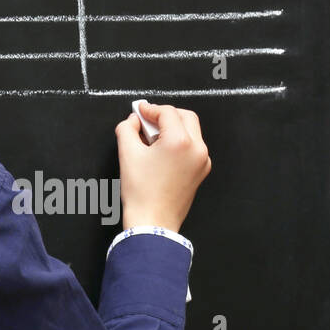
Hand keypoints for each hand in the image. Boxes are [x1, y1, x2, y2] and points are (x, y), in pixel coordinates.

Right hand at [114, 103, 210, 232]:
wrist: (153, 221)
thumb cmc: (141, 191)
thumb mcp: (127, 153)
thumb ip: (127, 128)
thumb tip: (133, 120)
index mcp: (180, 142)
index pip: (167, 112)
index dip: (150, 109)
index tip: (139, 110)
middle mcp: (197, 149)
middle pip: (185, 117)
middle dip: (165, 115)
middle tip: (147, 120)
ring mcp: (202, 161)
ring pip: (191, 131)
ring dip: (173, 127)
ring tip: (152, 137)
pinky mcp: (201, 171)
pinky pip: (193, 146)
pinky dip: (179, 141)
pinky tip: (161, 151)